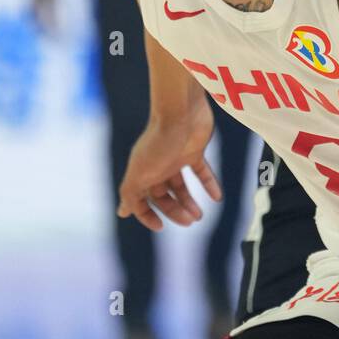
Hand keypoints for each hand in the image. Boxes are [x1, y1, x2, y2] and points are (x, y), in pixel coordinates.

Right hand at [117, 98, 221, 230]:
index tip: (161, 227)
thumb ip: (131, 193)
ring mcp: (176, 158)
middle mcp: (157, 167)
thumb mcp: (139, 173)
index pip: (140, 201)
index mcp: (141, 173)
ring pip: (182, 186)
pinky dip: (209, 185)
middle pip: (163, 196)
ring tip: (200, 215)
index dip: (147, 215)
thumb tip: (122, 212)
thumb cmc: (158, 142)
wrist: (181, 112)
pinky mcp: (194, 150)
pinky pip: (202, 172)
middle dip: (175, 210)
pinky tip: (217, 197)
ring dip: (190, 202)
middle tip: (191, 221)